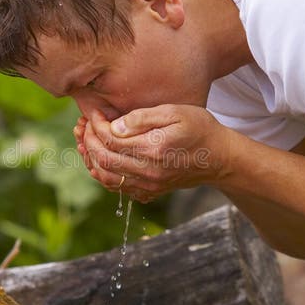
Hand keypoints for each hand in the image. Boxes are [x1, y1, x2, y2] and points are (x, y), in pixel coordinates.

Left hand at [74, 105, 232, 201]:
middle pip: (103, 159)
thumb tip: (114, 127)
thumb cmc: (200, 128)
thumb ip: (143, 118)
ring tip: (84, 140)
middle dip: (88, 140)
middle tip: (84, 125)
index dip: (96, 125)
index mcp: (153, 149)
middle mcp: (148, 171)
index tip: (94, 113)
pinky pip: (117, 187)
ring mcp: (148, 185)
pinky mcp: (150, 192)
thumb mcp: (175, 112)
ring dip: (90, 158)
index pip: (110, 139)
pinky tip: (97, 158)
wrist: (220, 157)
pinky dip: (102, 173)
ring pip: (106, 177)